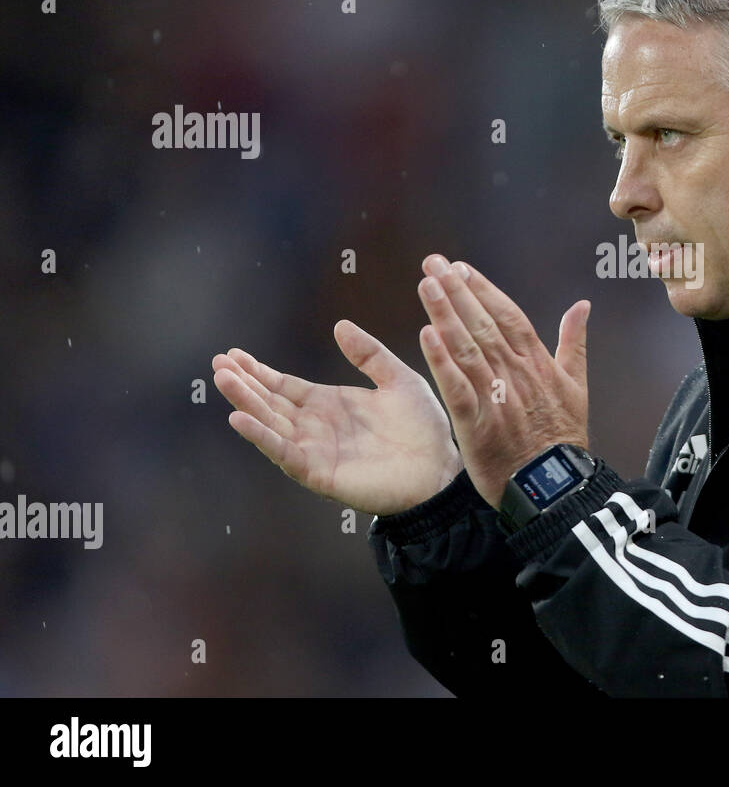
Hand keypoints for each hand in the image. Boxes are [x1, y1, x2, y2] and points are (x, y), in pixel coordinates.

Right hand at [213, 320, 461, 515]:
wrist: (441, 471)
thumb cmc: (424, 429)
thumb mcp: (398, 380)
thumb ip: (369, 354)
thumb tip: (339, 324)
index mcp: (329, 404)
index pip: (284, 386)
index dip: (258, 371)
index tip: (233, 354)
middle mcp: (316, 427)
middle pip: (270, 403)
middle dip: (244, 383)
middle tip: (218, 363)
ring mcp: (315, 451)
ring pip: (271, 424)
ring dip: (246, 403)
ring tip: (224, 381)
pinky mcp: (320, 473)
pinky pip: (285, 454)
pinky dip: (262, 437)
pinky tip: (241, 419)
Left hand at [416, 255, 589, 508]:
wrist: (555, 486)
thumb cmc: (563, 439)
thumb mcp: (578, 387)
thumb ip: (574, 343)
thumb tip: (582, 305)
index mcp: (537, 363)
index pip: (508, 316)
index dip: (484, 290)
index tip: (461, 268)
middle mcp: (515, 373)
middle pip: (483, 324)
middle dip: (458, 291)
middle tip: (433, 262)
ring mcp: (496, 397)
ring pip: (468, 348)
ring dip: (446, 315)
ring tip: (426, 285)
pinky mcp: (477, 424)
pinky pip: (457, 387)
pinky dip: (442, 362)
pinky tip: (426, 336)